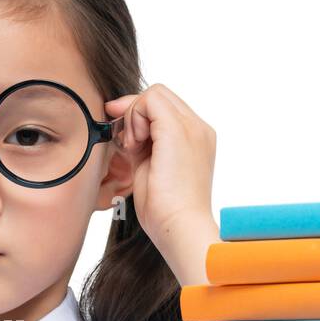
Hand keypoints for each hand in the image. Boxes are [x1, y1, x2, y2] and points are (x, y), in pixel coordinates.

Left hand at [104, 83, 217, 285]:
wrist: (180, 227)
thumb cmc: (164, 210)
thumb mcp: (148, 167)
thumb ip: (139, 143)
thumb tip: (120, 125)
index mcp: (195, 139)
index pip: (164, 108)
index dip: (138, 116)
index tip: (125, 138)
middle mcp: (198, 129)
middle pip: (159, 95)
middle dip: (134, 113)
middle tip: (127, 143)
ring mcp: (192, 127)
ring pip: (154, 93)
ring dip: (133, 117)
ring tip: (133, 148)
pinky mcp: (177, 130)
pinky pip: (150, 100)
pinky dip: (134, 118)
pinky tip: (134, 146)